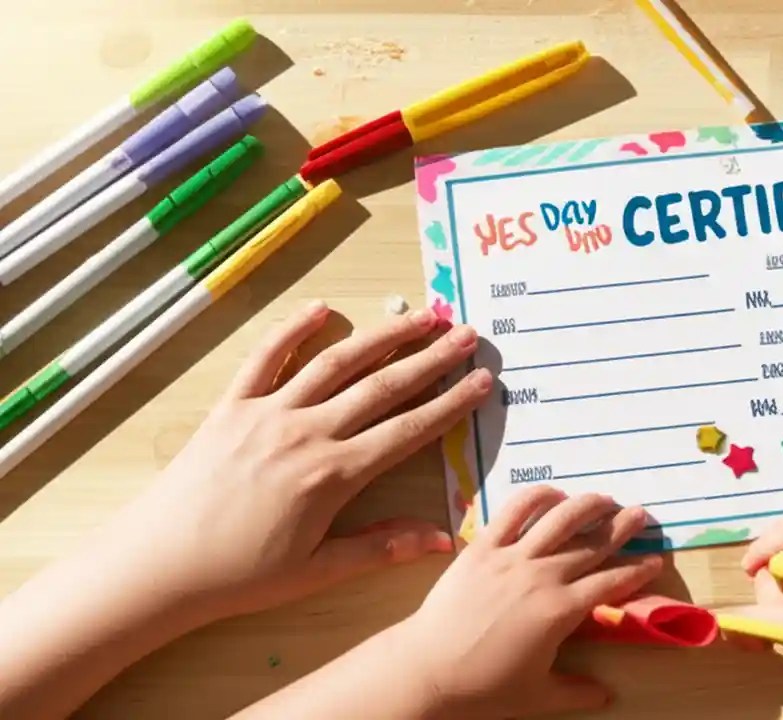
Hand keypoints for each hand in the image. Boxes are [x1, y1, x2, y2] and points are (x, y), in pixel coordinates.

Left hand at [103, 300, 490, 621]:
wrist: (159, 564)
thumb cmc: (239, 575)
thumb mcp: (317, 570)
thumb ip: (381, 547)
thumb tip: (442, 539)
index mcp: (333, 475)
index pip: (408, 430)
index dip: (451, 404)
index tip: (482, 381)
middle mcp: (306, 432)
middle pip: (382, 386)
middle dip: (430, 358)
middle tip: (465, 334)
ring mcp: (267, 413)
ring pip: (335, 363)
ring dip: (381, 336)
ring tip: (418, 316)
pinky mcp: (231, 407)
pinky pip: (265, 358)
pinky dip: (293, 329)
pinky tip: (322, 309)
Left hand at [402, 486, 661, 717]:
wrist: (427, 670)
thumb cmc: (483, 688)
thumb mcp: (538, 696)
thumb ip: (577, 692)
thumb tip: (608, 695)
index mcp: (561, 612)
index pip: (611, 584)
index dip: (637, 571)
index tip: (655, 560)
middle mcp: (542, 577)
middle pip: (592, 544)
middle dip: (621, 527)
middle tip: (641, 514)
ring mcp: (511, 558)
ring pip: (559, 519)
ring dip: (587, 505)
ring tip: (605, 497)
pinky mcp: (482, 547)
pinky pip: (512, 512)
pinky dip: (536, 496)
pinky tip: (553, 492)